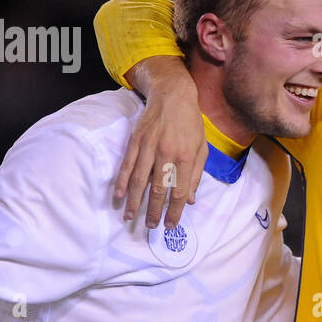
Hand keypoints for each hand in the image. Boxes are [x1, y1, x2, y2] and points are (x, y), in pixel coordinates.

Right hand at [114, 58, 206, 228]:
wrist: (173, 95)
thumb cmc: (191, 123)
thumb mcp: (202, 148)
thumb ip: (196, 175)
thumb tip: (190, 200)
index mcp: (186, 157)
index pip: (179, 191)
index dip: (175, 211)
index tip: (171, 225)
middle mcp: (167, 154)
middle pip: (158, 190)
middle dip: (153, 211)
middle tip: (150, 226)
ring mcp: (149, 147)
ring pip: (140, 180)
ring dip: (135, 202)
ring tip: (130, 218)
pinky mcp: (135, 141)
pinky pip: (127, 165)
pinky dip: (122, 182)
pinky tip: (119, 196)